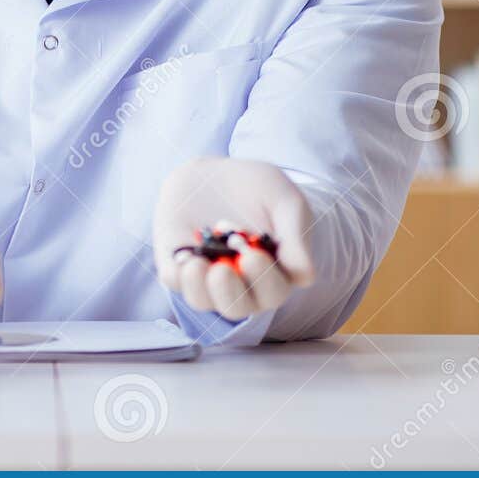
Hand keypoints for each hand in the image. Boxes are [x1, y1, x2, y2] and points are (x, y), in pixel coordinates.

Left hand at [152, 158, 316, 320]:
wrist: (214, 170)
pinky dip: (176, 275)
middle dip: (229, 292)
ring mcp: (205, 276)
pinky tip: (183, 258)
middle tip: (223, 268)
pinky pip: (174, 281)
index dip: (264, 281)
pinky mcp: (177, 264)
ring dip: (199, 288)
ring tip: (197, 264)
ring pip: (202, 300)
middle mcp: (239, 283)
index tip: (253, 255)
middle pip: (237, 306)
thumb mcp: (284, 201)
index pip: (273, 292)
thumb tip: (304, 277)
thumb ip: (295, 236)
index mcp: (272, 273)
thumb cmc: (257, 187)